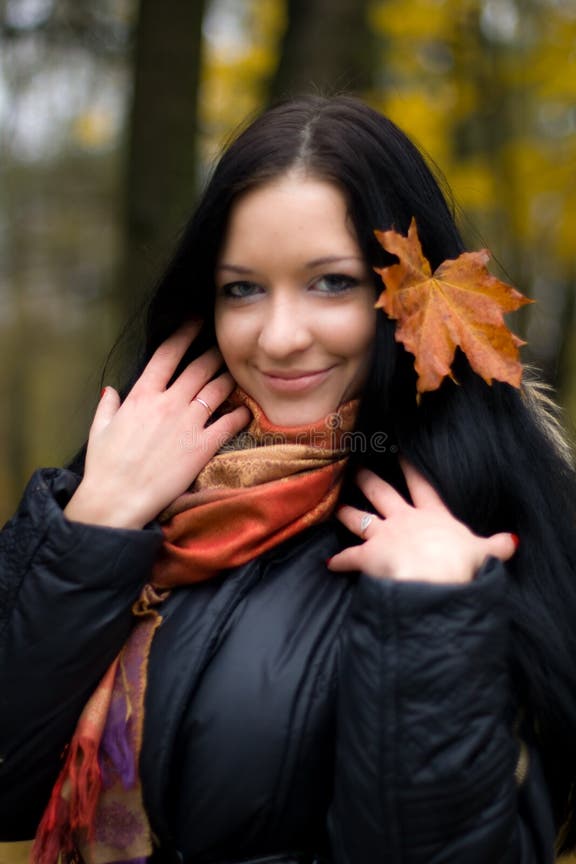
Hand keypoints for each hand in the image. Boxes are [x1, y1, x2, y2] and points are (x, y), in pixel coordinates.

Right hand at [64, 321, 249, 528]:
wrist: (118, 499)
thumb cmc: (106, 467)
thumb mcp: (100, 430)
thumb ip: (108, 406)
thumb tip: (110, 391)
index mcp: (142, 395)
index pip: (168, 353)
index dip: (184, 332)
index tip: (196, 321)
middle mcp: (168, 403)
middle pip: (199, 366)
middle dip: (215, 352)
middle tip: (225, 345)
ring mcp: (188, 423)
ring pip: (217, 388)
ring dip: (229, 377)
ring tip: (238, 372)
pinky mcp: (202, 446)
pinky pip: (229, 422)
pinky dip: (241, 412)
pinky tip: (246, 410)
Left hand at [327, 462, 515, 583]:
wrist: (436, 578)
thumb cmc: (461, 564)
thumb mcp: (485, 553)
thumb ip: (496, 547)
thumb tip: (513, 542)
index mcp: (433, 516)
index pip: (422, 487)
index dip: (411, 469)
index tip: (399, 453)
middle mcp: (405, 521)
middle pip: (382, 494)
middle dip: (369, 480)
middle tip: (357, 469)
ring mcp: (384, 536)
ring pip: (359, 519)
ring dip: (347, 514)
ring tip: (337, 508)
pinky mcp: (368, 557)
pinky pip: (349, 558)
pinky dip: (339, 561)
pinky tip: (329, 563)